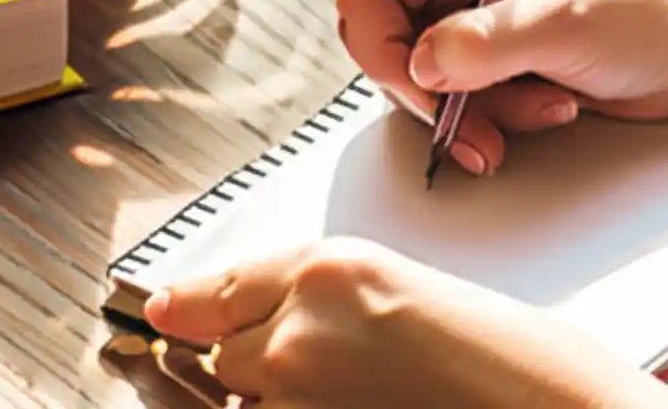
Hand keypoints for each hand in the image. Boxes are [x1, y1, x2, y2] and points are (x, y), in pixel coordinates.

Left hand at [143, 237, 667, 408]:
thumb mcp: (391, 290)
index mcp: (326, 271)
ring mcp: (301, 403)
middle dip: (255, 364)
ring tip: (364, 391)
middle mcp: (299, 335)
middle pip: (220, 358)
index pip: (208, 293)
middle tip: (332, 370)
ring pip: (243, 404)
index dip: (185, 309)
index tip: (163, 314)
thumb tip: (187, 306)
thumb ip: (293, 291)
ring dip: (277, 400)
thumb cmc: (504, 358)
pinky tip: (366, 401)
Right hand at [335, 0, 667, 174]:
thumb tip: (422, 65)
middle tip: (476, 125)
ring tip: (541, 105)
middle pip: (387, 49)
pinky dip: (492, 121)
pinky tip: (546, 105)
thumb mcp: (560, 19)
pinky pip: (450, 106)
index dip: (384, 49)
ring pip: (418, 87)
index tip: (422, 88)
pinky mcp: (479, 65)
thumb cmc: (642, 11)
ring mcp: (461, 24)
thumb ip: (485, 41)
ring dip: (475, 112)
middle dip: (437, 95)